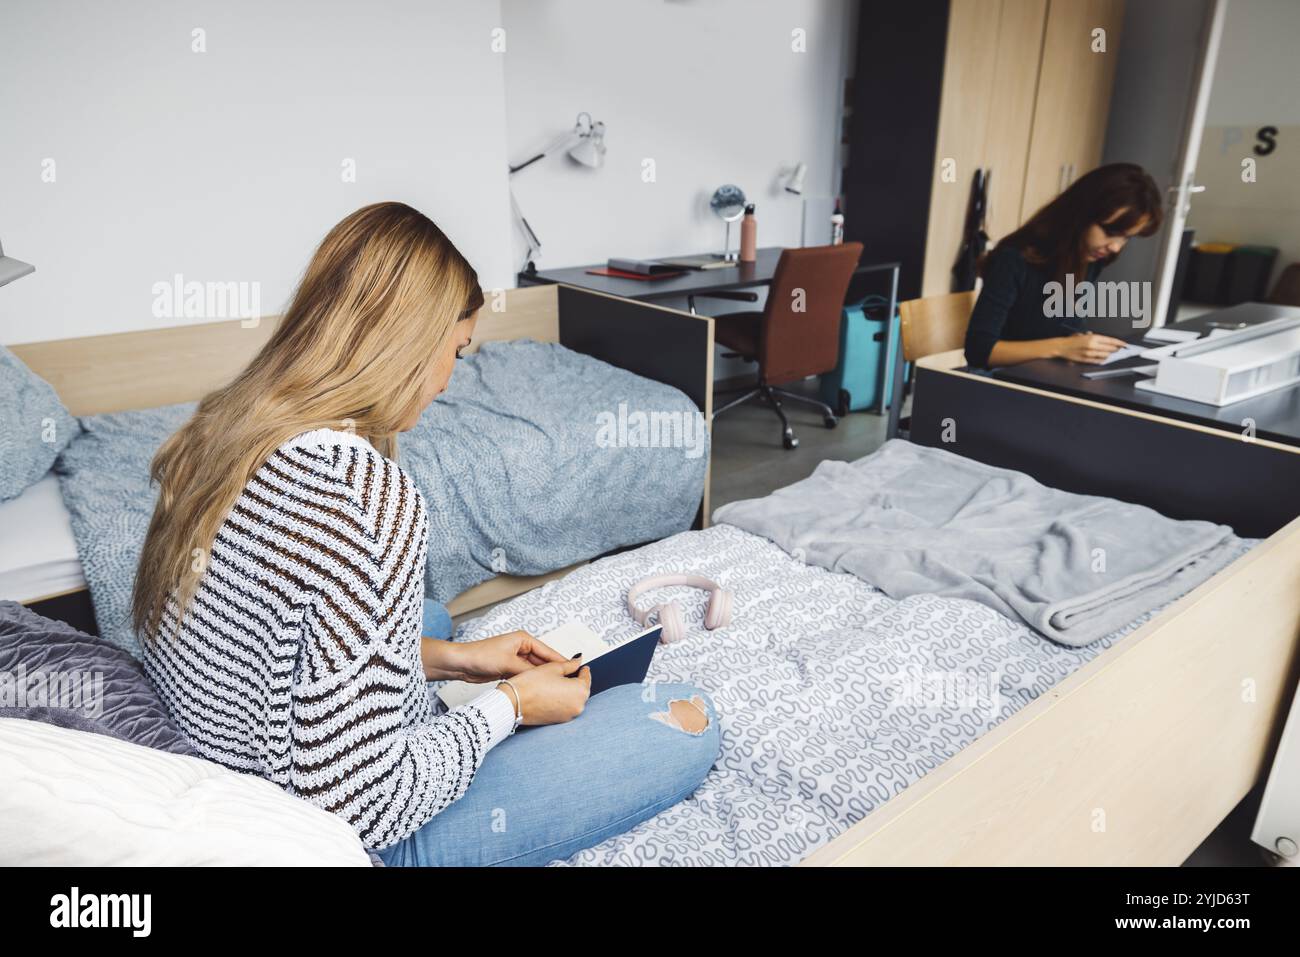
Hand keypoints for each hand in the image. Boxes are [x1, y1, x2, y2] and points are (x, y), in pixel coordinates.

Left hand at [430, 630, 566, 682]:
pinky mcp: (509, 668)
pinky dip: (531, 682)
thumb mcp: (509, 664)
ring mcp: (515, 658)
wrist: (460, 663)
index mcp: (524, 639)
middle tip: (568, 682)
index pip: (548, 652)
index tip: (575, 670)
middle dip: (553, 671)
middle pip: (543, 661)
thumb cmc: (481, 656)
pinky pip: (525, 676)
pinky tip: (539, 690)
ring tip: (556, 688)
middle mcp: (521, 647)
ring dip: (542, 678)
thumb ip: (529, 671)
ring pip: (534, 670)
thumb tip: (546, 677)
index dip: (561, 662)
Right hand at [500, 657, 590, 725]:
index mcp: (580, 691)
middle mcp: (578, 706)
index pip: (586, 677)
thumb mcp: (553, 668)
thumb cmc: (530, 686)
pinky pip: (565, 707)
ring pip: (573, 699)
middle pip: (581, 689)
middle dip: (575, 680)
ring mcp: (569, 715)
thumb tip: (577, 661)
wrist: (513, 703)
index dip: (582, 669)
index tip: (580, 666)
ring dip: (568, 691)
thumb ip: (569, 664)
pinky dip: (561, 700)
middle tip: (566, 673)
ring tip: (555, 683)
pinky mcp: (559, 721)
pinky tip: (550, 693)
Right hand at [1055, 333, 1126, 363]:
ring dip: (1109, 355)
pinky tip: (1105, 359)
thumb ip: (1095, 337)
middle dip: (1116, 349)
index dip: (1119, 343)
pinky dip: (1102, 360)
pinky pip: (1098, 361)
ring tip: (1111, 354)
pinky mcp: (1086, 360)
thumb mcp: (1085, 334)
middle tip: (1119, 349)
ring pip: (1105, 355)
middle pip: (1109, 348)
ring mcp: (1089, 353)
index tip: (1124, 344)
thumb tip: (1106, 341)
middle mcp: (1092, 345)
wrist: (1061, 346)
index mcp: (1092, 337)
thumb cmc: (1072, 340)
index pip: (1110, 340)